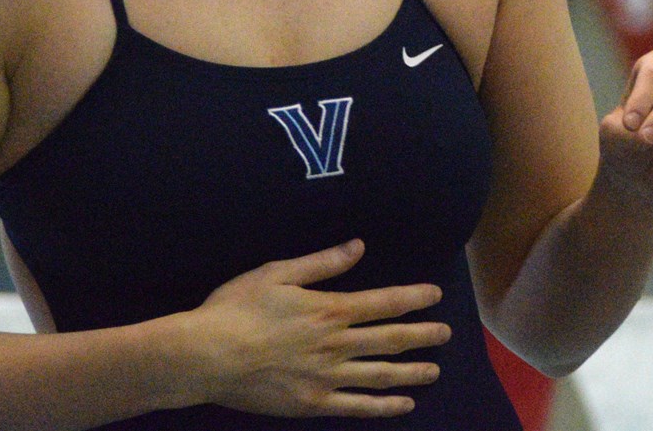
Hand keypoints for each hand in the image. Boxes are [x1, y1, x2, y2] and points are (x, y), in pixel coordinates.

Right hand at [181, 239, 450, 417]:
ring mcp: (327, 377)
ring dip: (412, 372)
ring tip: (434, 370)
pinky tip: (403, 404)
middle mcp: (336, 344)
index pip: (384, 302)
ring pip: (381, 374)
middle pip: (391, 339)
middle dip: (423, 335)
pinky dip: (384, 406)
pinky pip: (358, 406)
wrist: (206, 356)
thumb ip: (322, 263)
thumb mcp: (278, 273)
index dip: (414, 299)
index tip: (435, 296)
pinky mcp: (314, 403)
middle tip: (446, 333)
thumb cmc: (237, 309)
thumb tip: (358, 247)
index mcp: (330, 309)